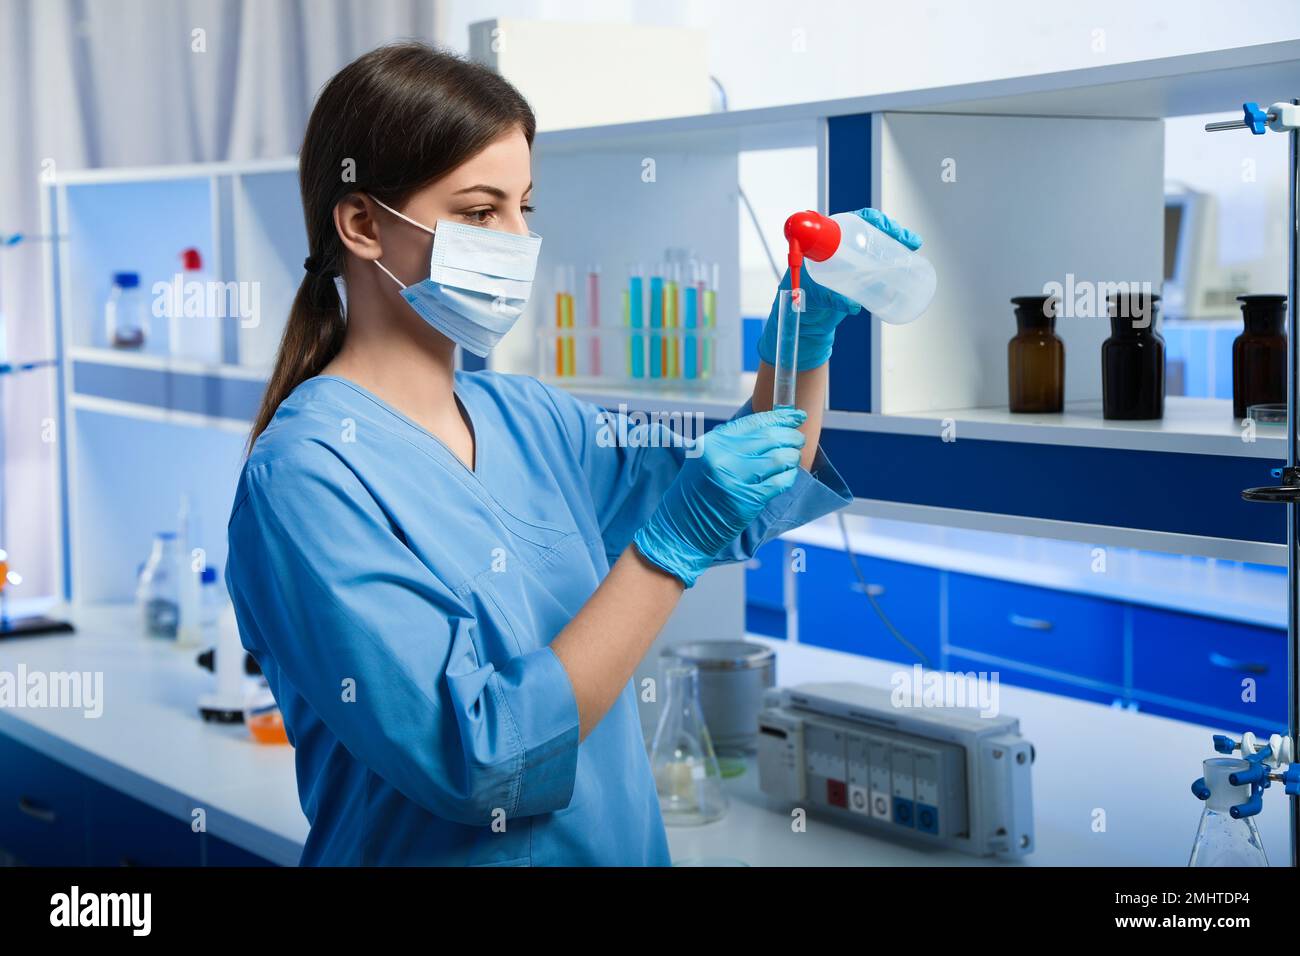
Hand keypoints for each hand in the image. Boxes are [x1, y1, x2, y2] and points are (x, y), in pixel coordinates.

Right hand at [633, 408, 807, 586]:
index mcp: (712, 442)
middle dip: (791, 436)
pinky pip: (780, 482)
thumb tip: (771, 428)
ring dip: (793, 456)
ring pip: (780, 458)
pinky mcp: (747, 500)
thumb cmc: (695, 494)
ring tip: (793, 458)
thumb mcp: (704, 459)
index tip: (797, 416)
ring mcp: (735, 479)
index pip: (754, 422)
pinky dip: (789, 476)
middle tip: (798, 439)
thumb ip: (731, 444)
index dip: (781, 417)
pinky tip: (788, 475)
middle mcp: (723, 457)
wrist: (680, 529)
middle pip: (770, 438)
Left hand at [757, 207, 921, 370]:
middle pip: (871, 231)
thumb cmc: (805, 300)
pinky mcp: (862, 276)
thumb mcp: (816, 296)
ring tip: (912, 246)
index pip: (852, 222)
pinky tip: (909, 261)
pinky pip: (881, 264)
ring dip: (898, 243)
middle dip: (892, 230)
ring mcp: (854, 262)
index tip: (883, 225)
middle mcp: (843, 249)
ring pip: (878, 245)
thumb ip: (833, 299)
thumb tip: (853, 305)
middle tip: (906, 239)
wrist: (808, 319)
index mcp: (828, 244)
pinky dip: (896, 261)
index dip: (871, 219)